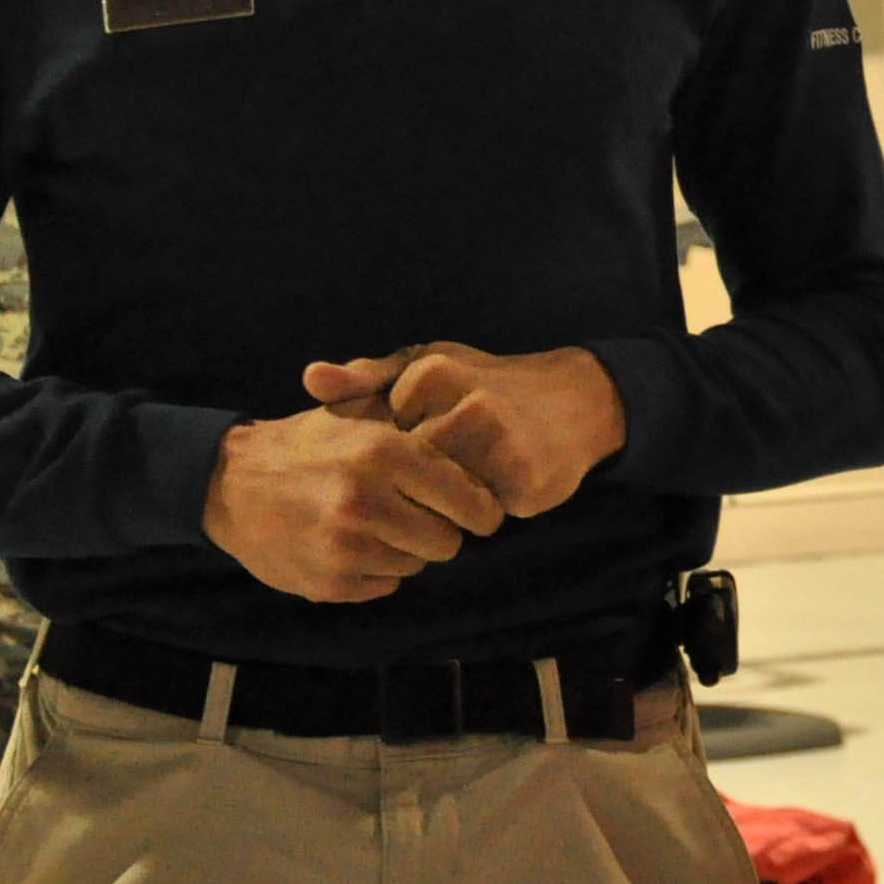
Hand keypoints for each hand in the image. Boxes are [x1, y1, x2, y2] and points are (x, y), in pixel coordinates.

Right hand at [200, 402, 506, 603]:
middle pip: (448, 542)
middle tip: (417, 516)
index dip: (480, 508)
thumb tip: (480, 432)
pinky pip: (384, 585)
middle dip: (439, 530)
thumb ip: (416, 418)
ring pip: (416, 565)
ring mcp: (346, 547)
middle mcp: (367, 500)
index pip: (468, 498)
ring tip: (374, 524)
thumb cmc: (308, 443)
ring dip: (404, 549)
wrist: (231, 484)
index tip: (480, 511)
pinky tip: (350, 544)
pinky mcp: (330, 583)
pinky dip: (375, 570)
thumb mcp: (359, 411)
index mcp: (385, 452)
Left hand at [303, 342, 626, 518]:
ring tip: (475, 472)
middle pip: (408, 473)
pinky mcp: (523, 476)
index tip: (425, 436)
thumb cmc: (484, 386)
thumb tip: (309, 378)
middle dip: (420, 481)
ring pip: (442, 497)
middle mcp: (463, 401)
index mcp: (430, 372)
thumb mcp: (425, 368)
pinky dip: (486, 509)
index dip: (397, 452)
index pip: (381, 440)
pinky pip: (480, 515)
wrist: (573, 404)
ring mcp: (498, 440)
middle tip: (447, 465)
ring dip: (451, 499)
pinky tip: (502, 483)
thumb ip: (367, 377)